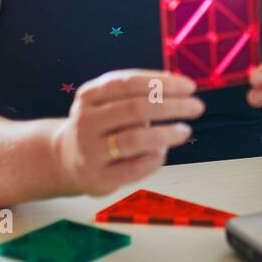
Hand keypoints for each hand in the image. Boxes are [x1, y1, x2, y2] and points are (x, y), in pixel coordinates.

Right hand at [51, 69, 203, 195]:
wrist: (65, 159)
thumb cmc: (101, 125)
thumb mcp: (109, 101)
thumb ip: (139, 91)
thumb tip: (179, 84)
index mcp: (89, 96)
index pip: (128, 83)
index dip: (162, 83)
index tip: (189, 86)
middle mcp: (86, 121)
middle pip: (134, 109)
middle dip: (171, 106)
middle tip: (196, 106)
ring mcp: (90, 151)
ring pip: (134, 139)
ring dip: (166, 133)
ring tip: (184, 131)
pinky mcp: (98, 177)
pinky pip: (134, 168)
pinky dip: (155, 158)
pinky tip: (162, 152)